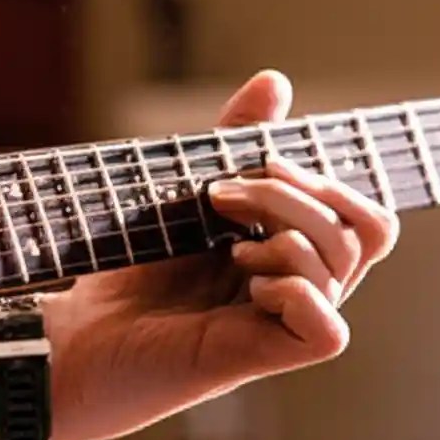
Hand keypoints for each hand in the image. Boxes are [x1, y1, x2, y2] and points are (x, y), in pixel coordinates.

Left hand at [46, 70, 398, 439]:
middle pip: (365, 231)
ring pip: (344, 267)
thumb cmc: (129, 271)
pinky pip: (329, 331)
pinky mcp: (262, 359)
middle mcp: (300, 290)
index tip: (256, 160)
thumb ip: (232, 143)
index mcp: (292, 254)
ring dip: (284, 231)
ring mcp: (283, 326)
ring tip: (221, 239)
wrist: (75, 335)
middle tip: (223, 195)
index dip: (329, 178)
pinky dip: (293, 291)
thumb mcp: (184, 192)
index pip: (364, 215)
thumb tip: (277, 80)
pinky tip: (245, 285)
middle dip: (299, 193)